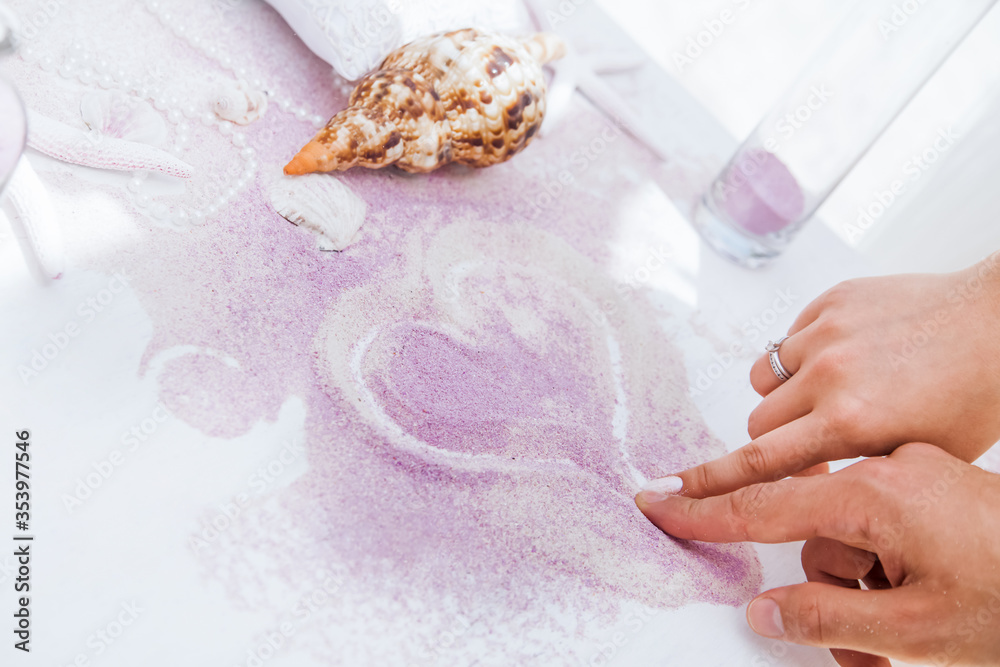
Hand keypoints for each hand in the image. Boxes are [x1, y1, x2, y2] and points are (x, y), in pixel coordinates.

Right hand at [636, 444, 999, 666]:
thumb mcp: (919, 631)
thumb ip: (826, 616)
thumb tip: (763, 610)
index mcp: (875, 495)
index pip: (764, 504)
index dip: (704, 511)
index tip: (656, 503)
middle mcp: (887, 468)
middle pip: (812, 528)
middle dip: (830, 586)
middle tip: (871, 643)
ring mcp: (912, 467)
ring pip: (846, 527)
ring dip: (864, 579)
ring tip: (917, 617)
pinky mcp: (931, 475)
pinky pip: (874, 510)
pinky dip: (883, 554)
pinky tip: (928, 581)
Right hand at [676, 254, 999, 497]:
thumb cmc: (973, 397)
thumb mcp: (917, 457)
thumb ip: (845, 469)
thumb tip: (796, 473)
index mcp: (853, 424)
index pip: (755, 463)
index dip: (706, 485)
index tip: (664, 492)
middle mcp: (830, 376)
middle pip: (755, 424)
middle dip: (774, 441)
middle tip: (814, 441)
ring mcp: (826, 332)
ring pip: (763, 381)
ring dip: (786, 397)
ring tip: (834, 393)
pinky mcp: (829, 301)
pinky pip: (787, 340)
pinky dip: (804, 357)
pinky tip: (850, 357)